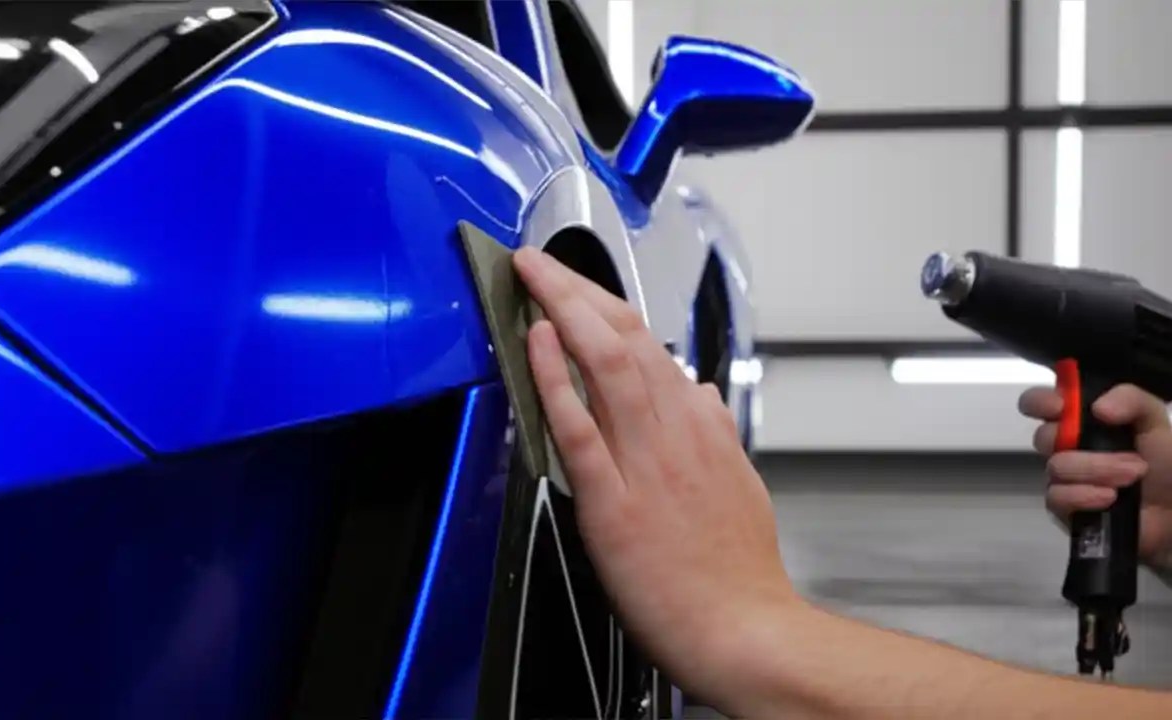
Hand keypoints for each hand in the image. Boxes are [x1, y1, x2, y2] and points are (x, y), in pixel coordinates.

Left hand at [511, 246, 803, 709]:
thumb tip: (699, 393)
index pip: (650, 344)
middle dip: (578, 288)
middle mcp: (675, 432)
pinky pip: (580, 427)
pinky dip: (557, 378)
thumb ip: (715, 433)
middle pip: (625, 336)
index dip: (605, 306)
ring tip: (533, 277)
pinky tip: (539, 342)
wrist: (744, 630)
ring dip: (566, 310)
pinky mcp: (614, 501)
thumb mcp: (739, 484)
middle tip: (541, 261)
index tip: (576, 287)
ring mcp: (645, 462)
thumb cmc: (736, 570)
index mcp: (700, 426)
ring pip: (608, 363)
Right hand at [1020, 384, 1171, 570]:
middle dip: (1074, 441)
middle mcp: (1066, 446)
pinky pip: (1057, 497)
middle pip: (1042, 436)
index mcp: (1081, 419)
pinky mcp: (1063, 507)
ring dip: (1097, 469)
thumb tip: (1099, 408)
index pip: (1040, 402)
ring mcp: (1062, 478)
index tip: (1059, 407)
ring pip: (1057, 467)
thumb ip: (1131, 400)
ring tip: (1131, 476)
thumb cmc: (1164, 463)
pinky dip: (1085, 495)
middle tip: (1101, 443)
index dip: (1039, 401)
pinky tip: (1110, 498)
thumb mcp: (1155, 420)